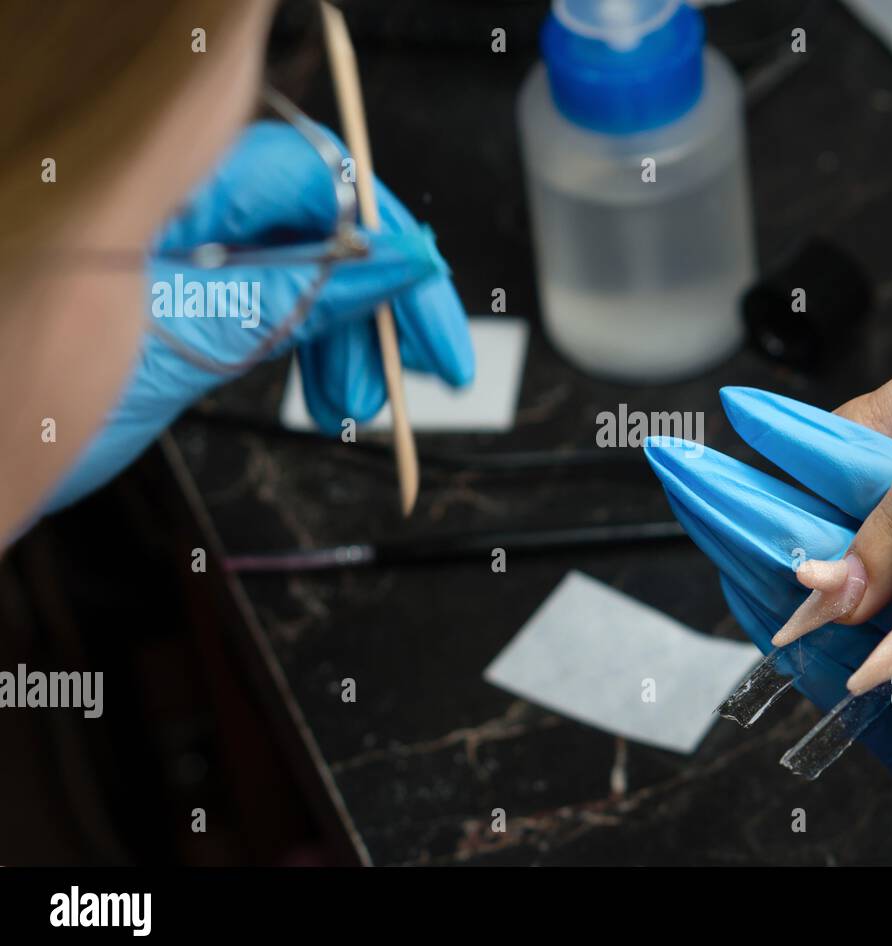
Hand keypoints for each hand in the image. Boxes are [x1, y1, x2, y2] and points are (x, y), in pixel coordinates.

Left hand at [45, 121, 473, 512]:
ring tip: (363, 402)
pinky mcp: (169, 292)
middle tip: (424, 371)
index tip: (429, 314)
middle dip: (378, 298)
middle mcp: (169, 200)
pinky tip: (323, 387)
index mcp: (161, 181)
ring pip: (298, 265)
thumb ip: (298, 292)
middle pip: (318, 220)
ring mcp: (169, 247)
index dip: (389, 241)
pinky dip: (302, 341)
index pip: (316, 176)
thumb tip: (399, 262)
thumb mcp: (183, 341)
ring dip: (347, 331)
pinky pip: (263, 296)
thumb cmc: (12, 401)